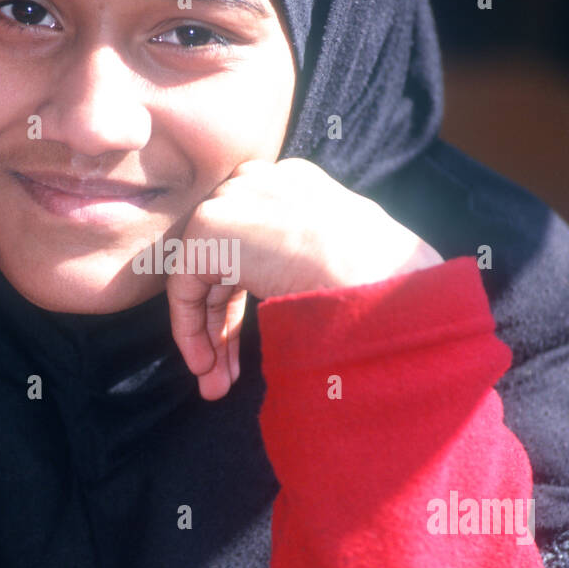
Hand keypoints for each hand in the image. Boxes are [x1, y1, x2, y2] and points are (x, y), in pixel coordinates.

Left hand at [166, 158, 443, 399]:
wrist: (384, 284)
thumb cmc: (385, 284)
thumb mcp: (347, 260)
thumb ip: (307, 261)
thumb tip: (286, 288)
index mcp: (296, 186)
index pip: (254, 242)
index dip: (245, 298)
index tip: (252, 344)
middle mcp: (263, 184)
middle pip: (225, 258)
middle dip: (224, 321)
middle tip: (225, 371)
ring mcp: (236, 200)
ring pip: (202, 273)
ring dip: (208, 333)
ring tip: (215, 383)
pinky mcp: (211, 226)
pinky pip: (184, 284)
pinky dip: (189, 328)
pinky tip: (206, 365)